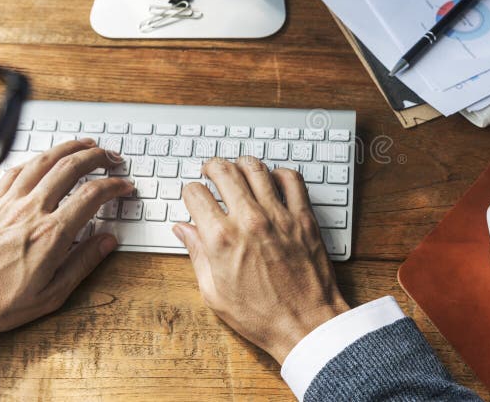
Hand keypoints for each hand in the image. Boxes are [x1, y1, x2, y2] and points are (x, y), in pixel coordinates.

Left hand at [0, 139, 132, 331]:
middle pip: (69, 168)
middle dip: (96, 157)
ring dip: (67, 148)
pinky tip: (42, 160)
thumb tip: (108, 241)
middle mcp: (29, 212)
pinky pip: (13, 170)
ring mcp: (7, 204)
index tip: (124, 185)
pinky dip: (34, 160)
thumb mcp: (52, 294)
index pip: (91, 196)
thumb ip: (83, 263)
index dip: (113, 185)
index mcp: (50, 235)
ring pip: (42, 161)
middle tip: (111, 157)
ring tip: (85, 145)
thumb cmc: (1, 303)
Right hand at [172, 157, 349, 363]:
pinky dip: (279, 173)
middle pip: (223, 171)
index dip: (190, 192)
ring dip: (241, 164)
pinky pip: (292, 179)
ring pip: (256, 168)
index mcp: (221, 240)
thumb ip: (196, 255)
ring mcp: (279, 216)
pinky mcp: (303, 218)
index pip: (196, 194)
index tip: (193, 196)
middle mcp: (249, 221)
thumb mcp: (214, 293)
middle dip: (211, 167)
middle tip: (210, 171)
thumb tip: (183, 231)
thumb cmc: (261, 316)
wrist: (305, 325)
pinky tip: (272, 180)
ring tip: (237, 169)